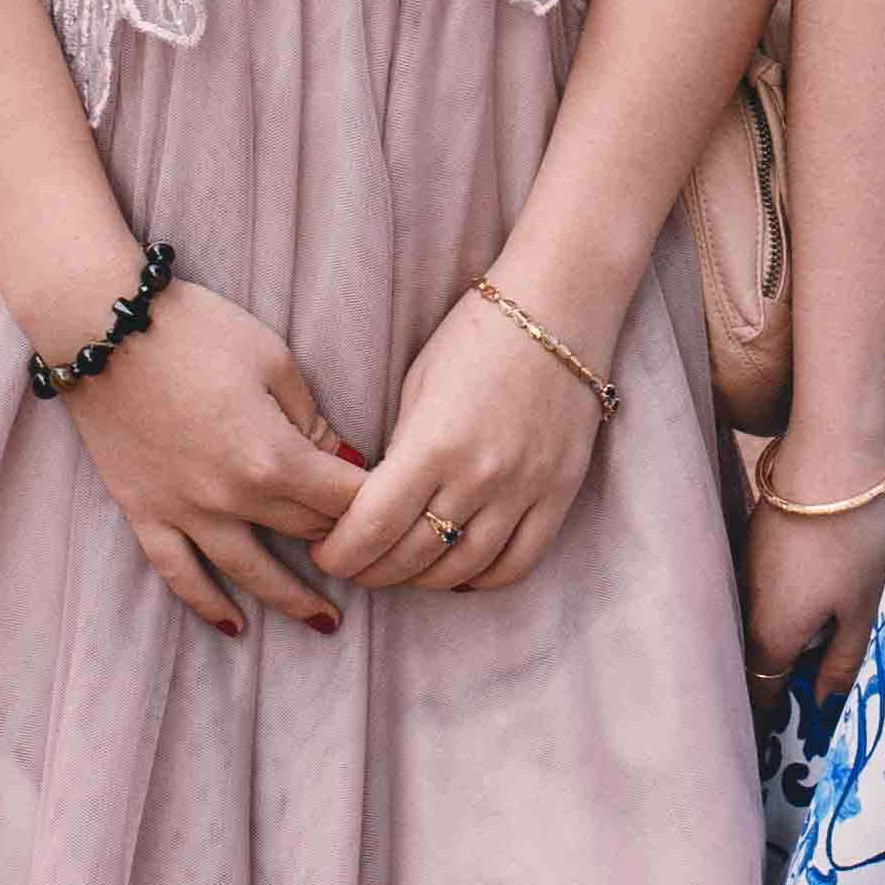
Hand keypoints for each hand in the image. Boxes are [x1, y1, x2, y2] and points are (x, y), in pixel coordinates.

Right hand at [58, 275, 366, 636]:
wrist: (104, 325)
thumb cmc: (197, 330)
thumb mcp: (273, 360)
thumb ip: (311, 419)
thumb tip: (342, 461)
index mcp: (272, 456)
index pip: (342, 498)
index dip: (374, 501)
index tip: (392, 502)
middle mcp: (232, 497)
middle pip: (304, 532)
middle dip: (341, 539)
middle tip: (370, 552)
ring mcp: (185, 511)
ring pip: (249, 571)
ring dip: (291, 599)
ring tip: (324, 622)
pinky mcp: (145, 512)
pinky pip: (178, 573)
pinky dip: (206, 604)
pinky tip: (233, 626)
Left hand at [310, 283, 606, 595]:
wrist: (559, 305)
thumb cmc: (477, 334)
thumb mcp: (418, 384)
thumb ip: (399, 450)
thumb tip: (376, 504)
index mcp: (433, 443)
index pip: (372, 528)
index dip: (339, 554)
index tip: (325, 553)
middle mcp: (479, 476)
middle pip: (411, 557)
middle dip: (370, 569)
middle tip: (354, 564)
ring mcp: (523, 489)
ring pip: (461, 570)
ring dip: (420, 579)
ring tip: (400, 568)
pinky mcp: (559, 494)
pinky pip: (517, 564)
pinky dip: (481, 579)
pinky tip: (458, 569)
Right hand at [743, 427, 884, 708]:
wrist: (831, 451)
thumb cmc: (854, 538)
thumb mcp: (864, 607)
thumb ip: (843, 661)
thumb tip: (820, 702)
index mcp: (770, 635)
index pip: (757, 695)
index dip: (766, 722)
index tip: (777, 743)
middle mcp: (745, 606)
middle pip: (751, 660)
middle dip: (770, 683)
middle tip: (798, 697)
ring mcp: (744, 569)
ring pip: (753, 622)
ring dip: (773, 642)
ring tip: (808, 652)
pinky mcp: (753, 539)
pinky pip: (758, 591)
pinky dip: (776, 607)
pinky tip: (807, 599)